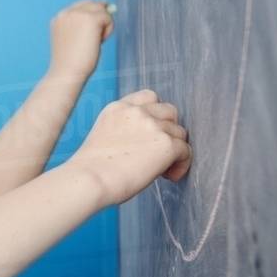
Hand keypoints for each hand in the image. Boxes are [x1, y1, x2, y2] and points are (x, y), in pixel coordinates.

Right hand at [47, 0, 113, 80]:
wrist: (67, 72)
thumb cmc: (72, 62)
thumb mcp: (73, 39)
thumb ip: (84, 25)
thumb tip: (110, 8)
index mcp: (59, 18)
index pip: (80, 7)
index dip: (91, 16)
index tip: (94, 32)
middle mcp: (66, 13)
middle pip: (91, 3)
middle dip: (100, 16)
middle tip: (98, 37)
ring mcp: (78, 14)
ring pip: (101, 9)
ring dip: (104, 24)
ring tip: (97, 41)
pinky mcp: (91, 19)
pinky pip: (108, 18)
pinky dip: (108, 30)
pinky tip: (100, 42)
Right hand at [67, 89, 191, 206]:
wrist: (90, 179)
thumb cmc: (91, 168)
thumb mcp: (104, 135)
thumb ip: (125, 128)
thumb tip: (147, 142)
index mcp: (118, 108)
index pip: (149, 97)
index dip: (155, 115)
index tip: (151, 133)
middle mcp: (136, 112)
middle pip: (170, 112)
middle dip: (168, 129)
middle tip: (158, 151)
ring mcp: (153, 126)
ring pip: (180, 133)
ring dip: (175, 149)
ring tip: (162, 169)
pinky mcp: (166, 144)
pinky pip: (186, 151)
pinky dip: (181, 165)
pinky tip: (169, 176)